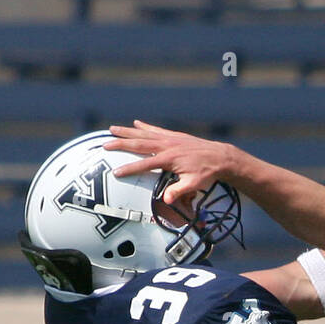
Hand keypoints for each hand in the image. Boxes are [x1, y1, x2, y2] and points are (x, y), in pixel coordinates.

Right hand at [105, 121, 238, 203]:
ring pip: (144, 133)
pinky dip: (145, 126)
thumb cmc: (206, 173)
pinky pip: (156, 130)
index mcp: (169, 159)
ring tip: (112, 128)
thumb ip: (179, 191)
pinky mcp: (174, 136)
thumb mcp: (194, 185)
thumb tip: (166, 200)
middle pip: (139, 144)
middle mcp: (167, 146)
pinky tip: (136, 123)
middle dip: (121, 144)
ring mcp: (170, 139)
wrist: (220, 157)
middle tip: (105, 145)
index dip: (130, 169)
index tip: (116, 172)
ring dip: (127, 131)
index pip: (145, 165)